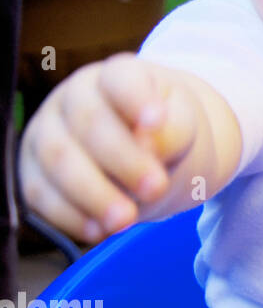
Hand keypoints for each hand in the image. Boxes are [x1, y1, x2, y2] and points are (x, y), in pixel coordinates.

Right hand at [18, 53, 200, 243]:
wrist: (150, 156)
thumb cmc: (168, 134)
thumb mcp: (186, 126)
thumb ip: (175, 130)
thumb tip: (148, 145)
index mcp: (118, 76)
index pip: (121, 78)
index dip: (135, 98)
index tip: (156, 121)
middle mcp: (74, 97)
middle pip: (88, 123)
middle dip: (122, 160)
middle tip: (155, 188)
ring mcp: (47, 132)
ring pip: (58, 160)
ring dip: (91, 193)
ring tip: (125, 220)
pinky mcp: (32, 171)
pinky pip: (38, 193)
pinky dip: (67, 215)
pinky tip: (97, 230)